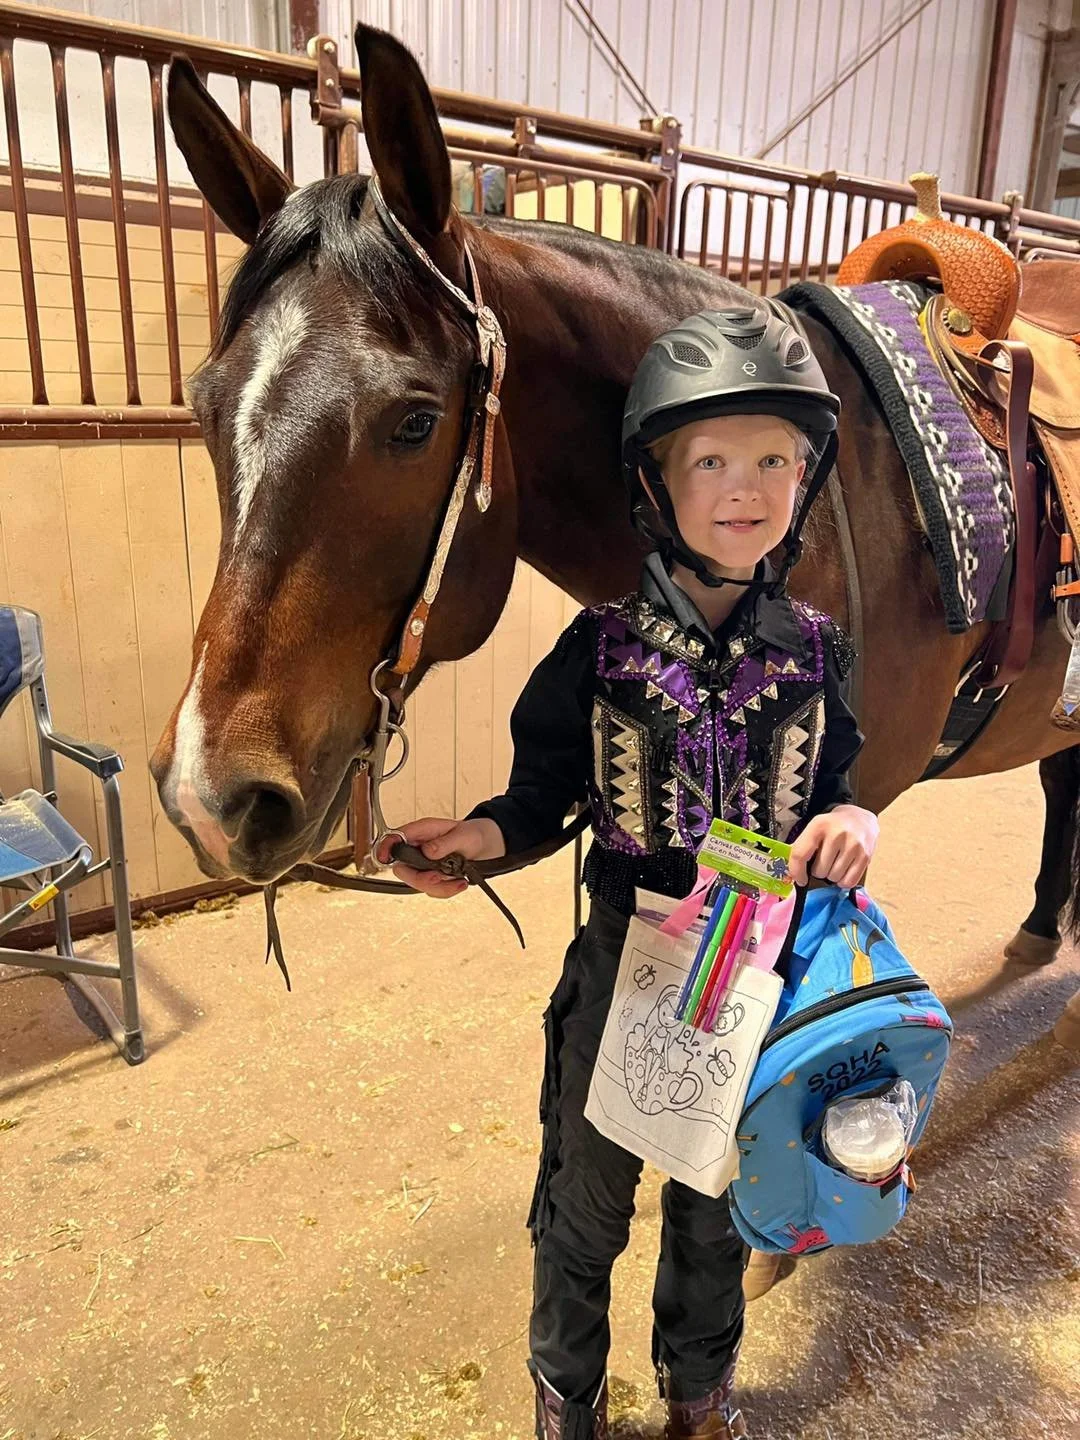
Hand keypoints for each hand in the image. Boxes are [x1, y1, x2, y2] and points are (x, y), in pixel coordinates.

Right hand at [375, 816, 505, 898]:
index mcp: (421, 832)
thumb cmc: (470, 835)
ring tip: (458, 880)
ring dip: (438, 886)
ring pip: (417, 883)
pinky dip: (446, 890)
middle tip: (437, 878)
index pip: (395, 839)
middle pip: (402, 868)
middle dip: (419, 878)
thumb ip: (444, 843)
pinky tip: (460, 883)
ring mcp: (423, 865)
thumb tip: (428, 851)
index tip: (384, 857)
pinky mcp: (431, 877)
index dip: (386, 848)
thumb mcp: (463, 835)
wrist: (482, 846)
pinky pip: (432, 890)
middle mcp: (418, 849)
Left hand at [787, 805, 878, 888]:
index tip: (800, 879)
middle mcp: (837, 834)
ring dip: (832, 875)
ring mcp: (853, 845)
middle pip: (819, 871)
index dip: (796, 871)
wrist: (861, 818)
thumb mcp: (815, 828)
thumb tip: (792, 872)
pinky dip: (843, 881)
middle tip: (825, 860)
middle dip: (819, 870)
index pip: (800, 854)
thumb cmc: (833, 827)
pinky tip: (844, 869)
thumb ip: (803, 846)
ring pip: (833, 877)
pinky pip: (848, 882)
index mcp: (819, 825)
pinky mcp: (866, 856)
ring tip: (836, 862)